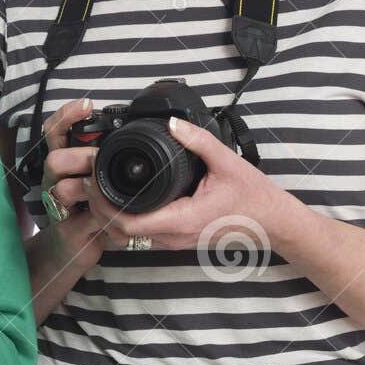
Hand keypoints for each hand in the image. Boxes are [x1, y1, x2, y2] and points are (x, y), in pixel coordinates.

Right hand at [36, 96, 128, 275]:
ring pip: (62, 190)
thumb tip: (131, 132)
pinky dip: (103, 217)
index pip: (54, 132)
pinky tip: (116, 218)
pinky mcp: (68, 229)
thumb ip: (102, 158)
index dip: (67, 116)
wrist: (71, 247)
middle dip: (81, 158)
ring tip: (107, 191)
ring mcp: (59, 206)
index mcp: (63, 165)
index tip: (86, 105)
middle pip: (55, 159)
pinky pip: (85, 220)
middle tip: (100, 161)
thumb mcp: (93, 179)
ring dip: (89, 189)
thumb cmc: (86, 208)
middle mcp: (55, 182)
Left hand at [83, 114, 300, 250]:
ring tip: (101, 188)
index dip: (104, 204)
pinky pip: (142, 235)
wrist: (273, 223)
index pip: (127, 222)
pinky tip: (121, 200)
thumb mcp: (228, 162)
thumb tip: (172, 123)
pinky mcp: (176, 240)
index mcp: (182, 219)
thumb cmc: (253, 196)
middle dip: (99, 208)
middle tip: (91, 181)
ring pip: (128, 237)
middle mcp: (173, 236)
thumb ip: (198, 141)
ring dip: (109, 216)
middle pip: (120, 231)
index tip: (95, 180)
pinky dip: (124, 221)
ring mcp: (174, 241)